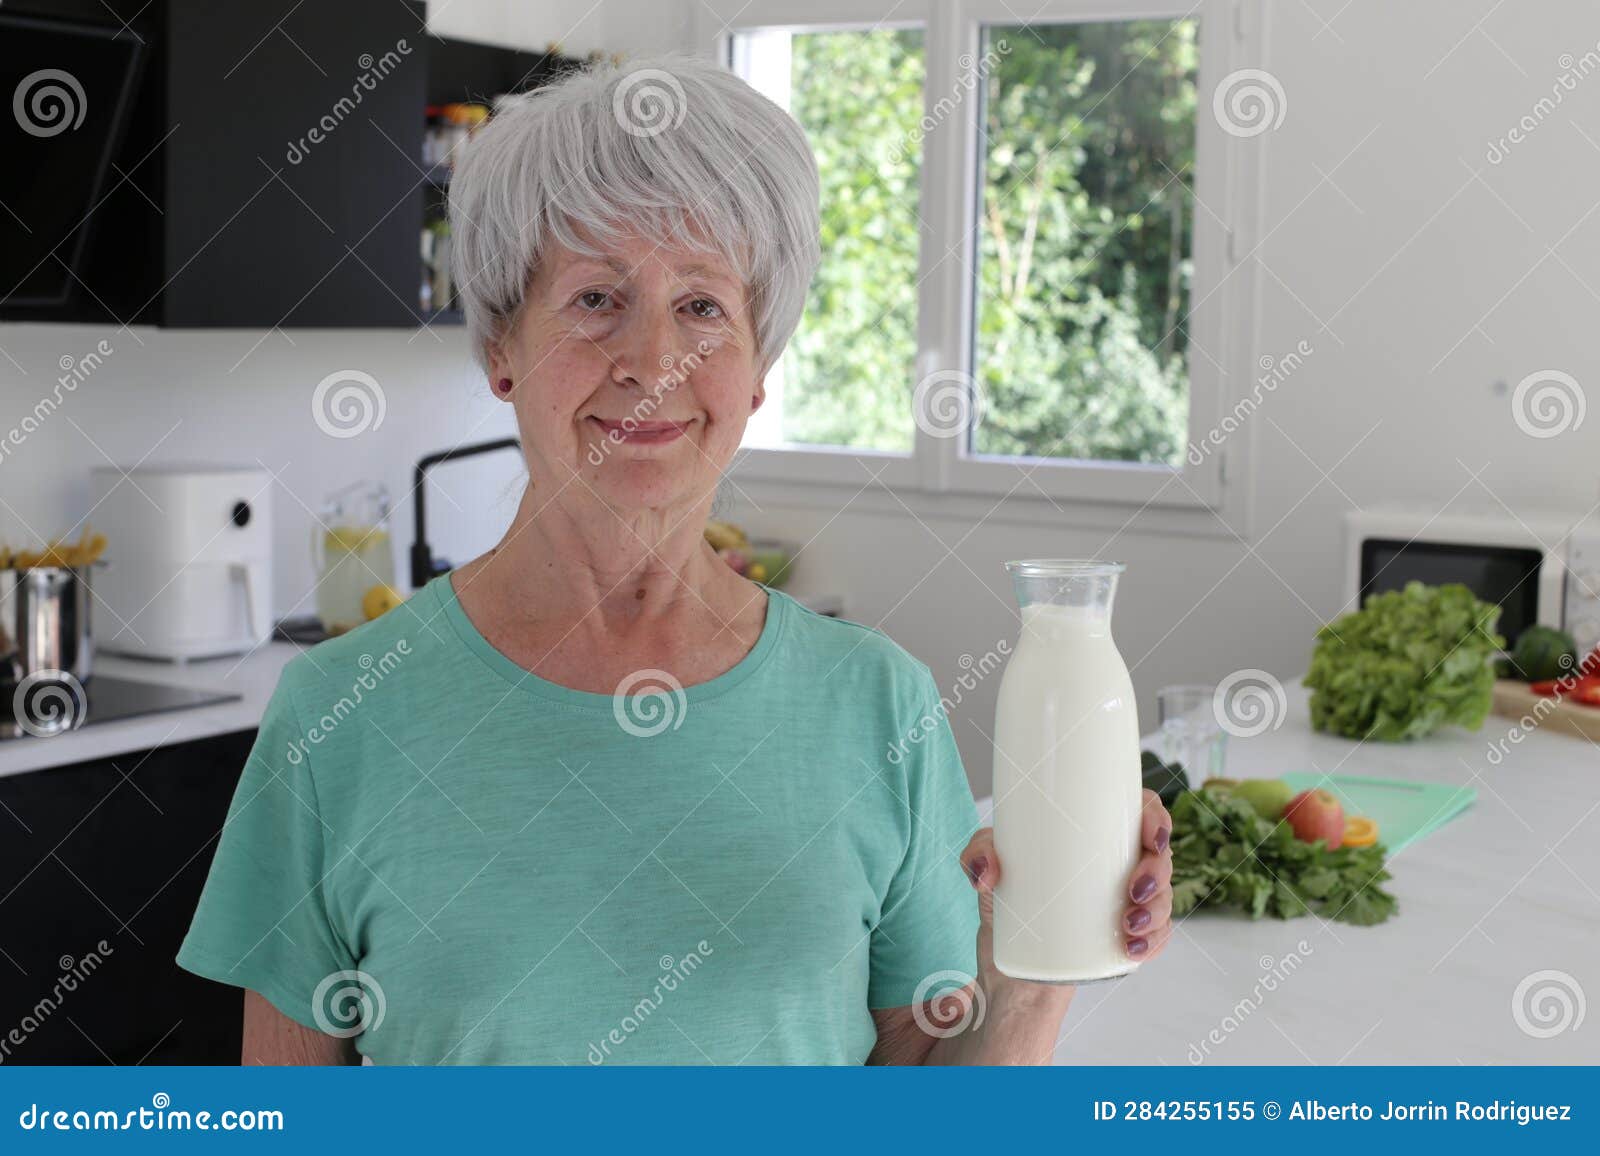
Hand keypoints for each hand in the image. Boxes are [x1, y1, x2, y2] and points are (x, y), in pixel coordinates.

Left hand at [960, 787, 1174, 971]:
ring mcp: (1127, 904)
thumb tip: (986, 872)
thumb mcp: (985, 867)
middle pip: (1159, 857)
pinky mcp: (1127, 939)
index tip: (1150, 838)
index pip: (1140, 812)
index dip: (1156, 819)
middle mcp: (1118, 865)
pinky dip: (1154, 943)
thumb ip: (976, 856)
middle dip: (1157, 873)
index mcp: (1096, 835)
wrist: (1010, 965)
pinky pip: (1156, 938)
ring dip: (1158, 912)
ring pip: (1162, 898)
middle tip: (1133, 891)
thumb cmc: (1008, 900)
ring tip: (1130, 926)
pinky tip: (1135, 949)